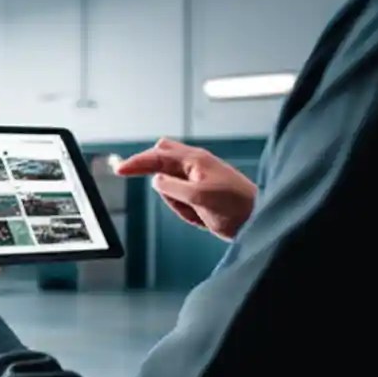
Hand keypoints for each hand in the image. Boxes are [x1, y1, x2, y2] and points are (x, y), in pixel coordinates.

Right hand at [114, 138, 256, 240]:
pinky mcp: (201, 192)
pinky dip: (182, 209)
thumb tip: (155, 181)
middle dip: (150, 170)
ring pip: (168, 182)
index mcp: (195, 161)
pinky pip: (179, 198)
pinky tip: (199, 217)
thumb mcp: (199, 197)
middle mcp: (195, 165)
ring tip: (194, 213)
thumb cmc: (236, 207)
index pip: (158, 155)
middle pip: (162, 157)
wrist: (257, 221)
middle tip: (141, 180)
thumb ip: (173, 188)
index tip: (120, 169)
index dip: (137, 162)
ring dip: (172, 200)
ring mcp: (198, 178)